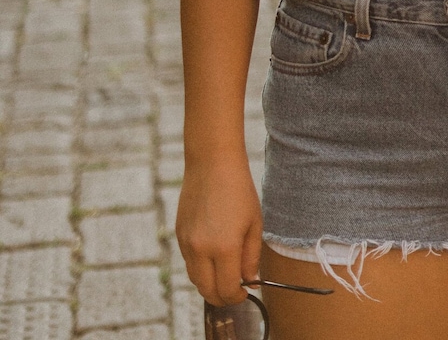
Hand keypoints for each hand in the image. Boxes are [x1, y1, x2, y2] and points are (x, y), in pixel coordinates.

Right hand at [176, 157, 262, 306]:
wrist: (212, 163)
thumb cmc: (239, 190)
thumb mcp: (254, 223)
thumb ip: (251, 257)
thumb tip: (249, 281)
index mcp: (224, 247)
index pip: (226, 289)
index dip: (236, 296)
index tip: (245, 292)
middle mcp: (201, 250)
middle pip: (207, 291)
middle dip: (222, 297)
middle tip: (235, 291)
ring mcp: (186, 243)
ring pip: (195, 279)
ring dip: (210, 284)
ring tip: (226, 275)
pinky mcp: (178, 235)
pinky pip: (189, 262)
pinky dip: (200, 268)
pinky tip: (214, 257)